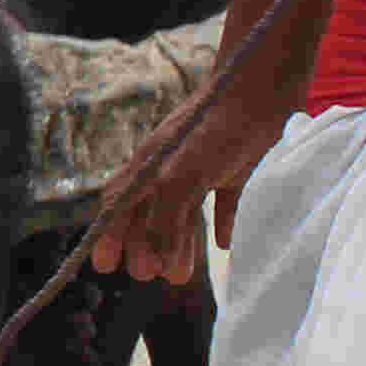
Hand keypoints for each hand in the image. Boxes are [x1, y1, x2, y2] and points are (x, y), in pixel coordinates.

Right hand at [88, 50, 307, 290]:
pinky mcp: (235, 168)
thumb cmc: (215, 131)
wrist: (262, 90)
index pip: (119, 204)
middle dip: (141, 245)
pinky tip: (224, 243)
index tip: (103, 266)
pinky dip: (221, 225)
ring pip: (180, 211)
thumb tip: (162, 266)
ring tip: (179, 275)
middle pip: (147, 212)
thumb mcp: (182, 177)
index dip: (109, 234)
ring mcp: (202, 166)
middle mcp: (169, 166)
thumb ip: (167, 221)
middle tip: (144, 276)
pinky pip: (222, 202)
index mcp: (148, 164)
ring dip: (176, 243)